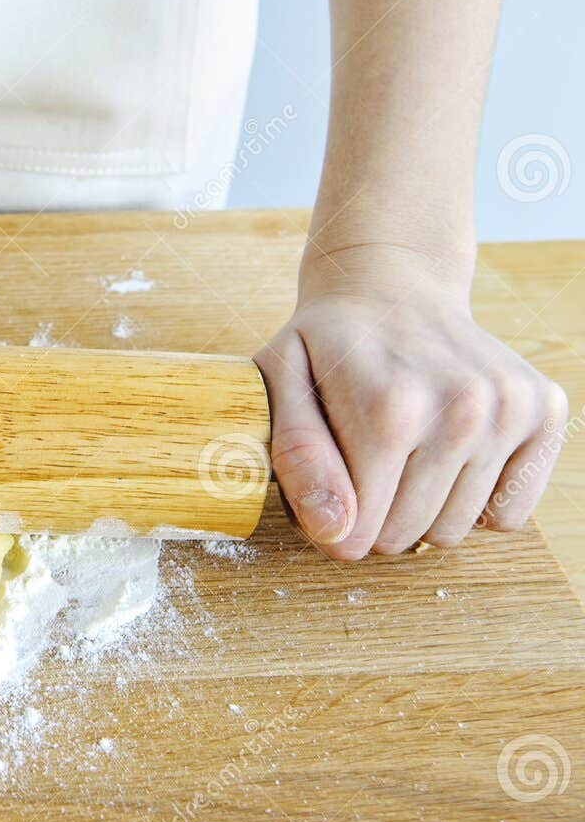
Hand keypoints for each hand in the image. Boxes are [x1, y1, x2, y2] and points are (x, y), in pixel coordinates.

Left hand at [255, 246, 567, 559]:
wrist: (392, 287)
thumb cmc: (326, 345)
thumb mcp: (279, 386)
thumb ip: (298, 459)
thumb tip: (337, 532)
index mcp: (389, 408)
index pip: (357, 531)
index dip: (332, 521)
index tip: (326, 487)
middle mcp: (462, 409)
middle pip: (408, 534)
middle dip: (375, 517)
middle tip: (362, 465)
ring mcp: (509, 409)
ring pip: (457, 529)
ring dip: (423, 508)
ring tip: (403, 453)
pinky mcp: (544, 411)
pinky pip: (509, 512)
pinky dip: (474, 499)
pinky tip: (446, 454)